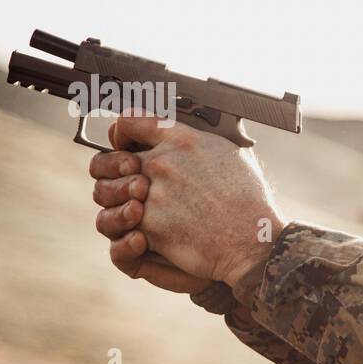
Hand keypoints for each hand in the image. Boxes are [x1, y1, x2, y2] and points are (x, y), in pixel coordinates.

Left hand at [89, 110, 286, 290]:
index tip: (125, 141)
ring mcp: (153, 195)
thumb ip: (199, 141)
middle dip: (114, 170)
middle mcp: (164, 162)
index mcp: (184, 140)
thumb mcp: (231, 155)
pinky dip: (131, 230)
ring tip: (135, 209)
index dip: (122, 131)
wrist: (253, 242)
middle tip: (126, 181)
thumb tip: (186, 137)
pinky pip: (122, 224)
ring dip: (117, 201)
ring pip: (109, 193)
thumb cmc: (250, 203)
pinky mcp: (149, 226)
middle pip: (113, 159)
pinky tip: (147, 233)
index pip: (131, 120)